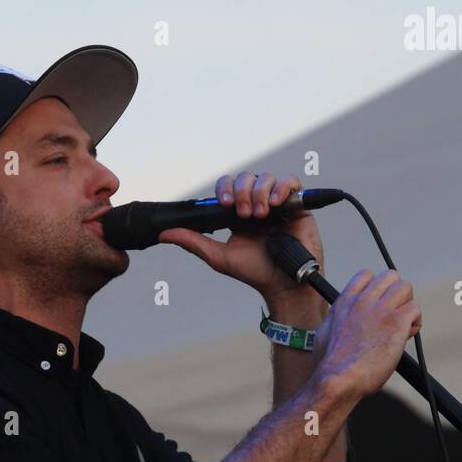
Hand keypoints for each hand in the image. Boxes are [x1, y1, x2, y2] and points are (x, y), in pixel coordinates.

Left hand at [157, 171, 323, 301]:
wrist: (282, 284)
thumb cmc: (254, 272)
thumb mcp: (219, 257)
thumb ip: (193, 242)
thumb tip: (164, 234)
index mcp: (238, 212)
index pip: (228, 186)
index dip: (225, 189)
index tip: (225, 205)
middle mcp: (257, 203)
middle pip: (246, 177)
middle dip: (241, 192)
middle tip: (243, 214)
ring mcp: (278, 202)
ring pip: (266, 178)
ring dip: (259, 193)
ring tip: (260, 215)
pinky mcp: (297, 205)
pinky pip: (290, 182)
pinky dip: (281, 188)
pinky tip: (275, 204)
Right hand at [312, 268, 421, 398]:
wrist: (339, 379)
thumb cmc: (330, 365)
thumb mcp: (324, 334)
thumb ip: (335, 321)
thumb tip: (340, 322)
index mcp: (346, 301)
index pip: (366, 275)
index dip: (377, 288)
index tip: (378, 304)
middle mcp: (364, 301)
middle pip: (390, 276)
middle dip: (396, 293)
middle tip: (394, 313)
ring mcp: (381, 310)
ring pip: (406, 287)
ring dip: (407, 304)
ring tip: (403, 323)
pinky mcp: (396, 323)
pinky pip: (415, 309)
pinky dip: (415, 322)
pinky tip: (407, 335)